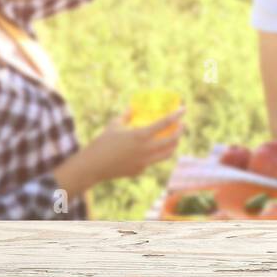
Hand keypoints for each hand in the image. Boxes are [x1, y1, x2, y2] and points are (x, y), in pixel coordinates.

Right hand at [56, 109, 184, 194]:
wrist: (93, 166)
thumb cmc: (102, 142)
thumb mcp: (114, 125)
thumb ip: (126, 115)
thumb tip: (133, 107)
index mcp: (140, 135)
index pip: (165, 123)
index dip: (176, 115)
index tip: (184, 110)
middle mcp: (146, 149)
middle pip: (172, 140)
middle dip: (180, 132)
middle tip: (181, 126)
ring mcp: (145, 161)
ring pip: (168, 153)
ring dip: (174, 145)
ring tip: (175, 139)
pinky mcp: (141, 170)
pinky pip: (154, 161)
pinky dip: (157, 154)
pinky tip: (154, 149)